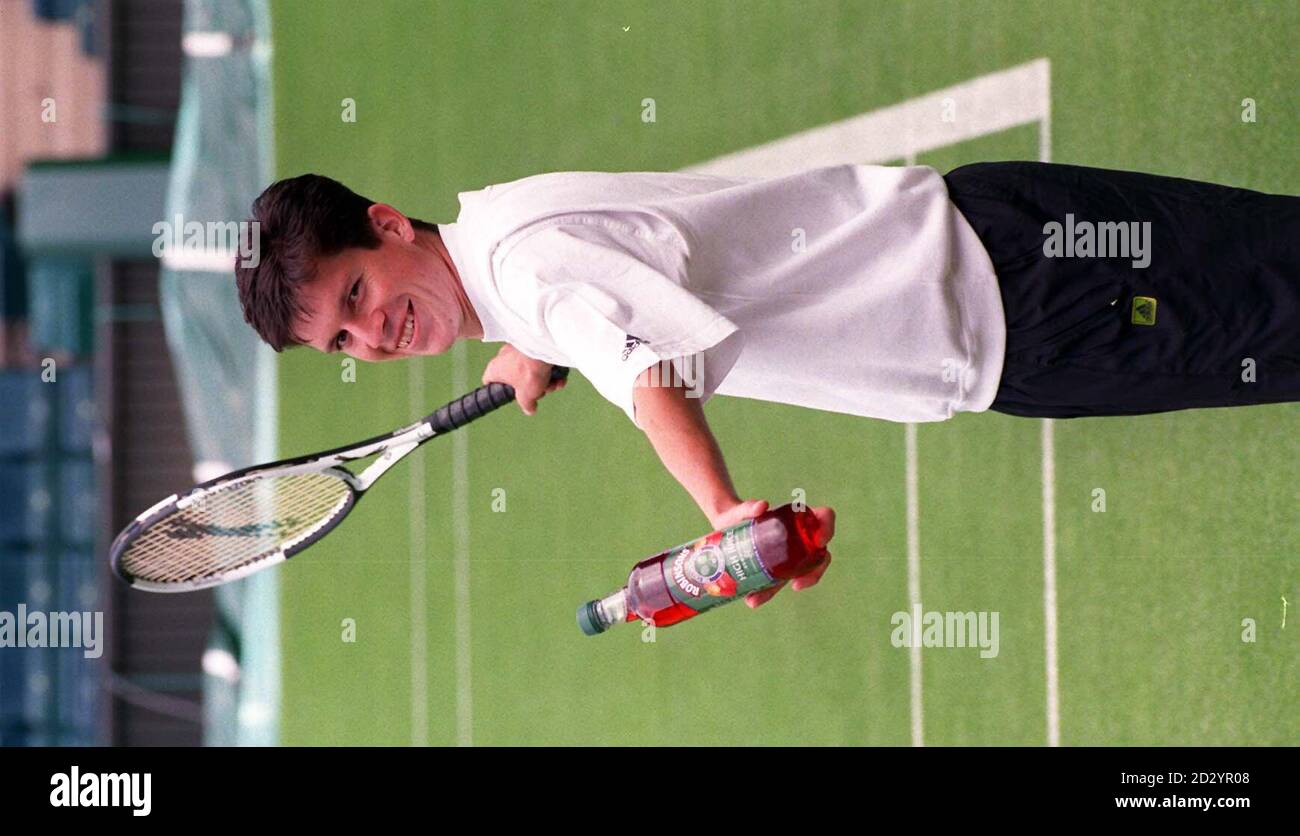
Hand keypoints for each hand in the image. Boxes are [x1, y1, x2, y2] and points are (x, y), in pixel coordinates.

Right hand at [481, 344, 565, 414]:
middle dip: (532, 388)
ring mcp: (518, 350)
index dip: (497, 391)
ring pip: (531, 371)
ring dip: (545, 381)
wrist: (544, 349)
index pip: (489, 381)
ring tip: (553, 384)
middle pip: (517, 379)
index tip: (507, 395)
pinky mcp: (532, 345)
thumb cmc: (528, 370)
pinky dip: (550, 370)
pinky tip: (559, 377)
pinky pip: (539, 361)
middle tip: (540, 392)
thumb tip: (529, 409)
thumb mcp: (526, 396)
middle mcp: (504, 357)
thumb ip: (526, 404)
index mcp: (495, 369)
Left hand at [708, 500, 834, 608]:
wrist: (724, 525)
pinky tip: (753, 600)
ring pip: (796, 574)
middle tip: (796, 584)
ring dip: (781, 589)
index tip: (819, 542)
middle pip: (820, 555)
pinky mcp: (773, 568)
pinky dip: (765, 593)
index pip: (825, 518)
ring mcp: (787, 555)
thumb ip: (749, 506)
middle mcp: (798, 538)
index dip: (828, 529)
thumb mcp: (741, 510)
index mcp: (798, 518)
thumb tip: (762, 506)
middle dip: (815, 572)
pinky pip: (776, 583)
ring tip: (760, 598)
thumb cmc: (738, 513)